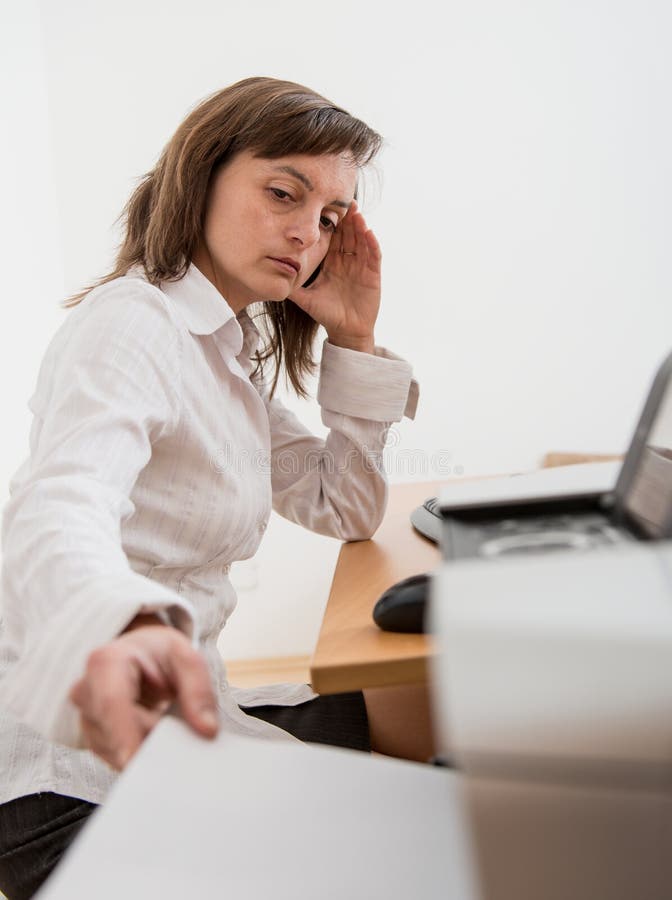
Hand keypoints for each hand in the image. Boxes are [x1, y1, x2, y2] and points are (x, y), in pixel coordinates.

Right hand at [70, 619, 217, 769]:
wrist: (140, 653)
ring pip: (115, 751)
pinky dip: (140, 751)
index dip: (122, 734)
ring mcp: (85, 717)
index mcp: (106, 662)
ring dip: (146, 745)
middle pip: (113, 733)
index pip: (111, 703)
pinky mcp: (93, 739)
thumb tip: (206, 729)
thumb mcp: (186, 657)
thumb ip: (199, 690)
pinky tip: (153, 733)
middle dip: (148, 742)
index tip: (136, 760)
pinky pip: (117, 758)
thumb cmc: (159, 654)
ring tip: (165, 722)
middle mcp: (86, 691)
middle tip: (178, 734)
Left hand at [290, 201, 379, 353]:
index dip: (331, 223)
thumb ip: (290, 285)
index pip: (332, 239)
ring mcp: (361, 267)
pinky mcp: (372, 276)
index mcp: (332, 263)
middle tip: (345, 201)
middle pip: (348, 235)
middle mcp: (347, 262)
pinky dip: (372, 245)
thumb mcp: (305, 297)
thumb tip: (268, 275)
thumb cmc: (326, 314)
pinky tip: (369, 233)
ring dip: (360, 227)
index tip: (326, 206)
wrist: (345, 331)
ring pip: (361, 242)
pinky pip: (373, 257)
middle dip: (348, 219)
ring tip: (356, 212)